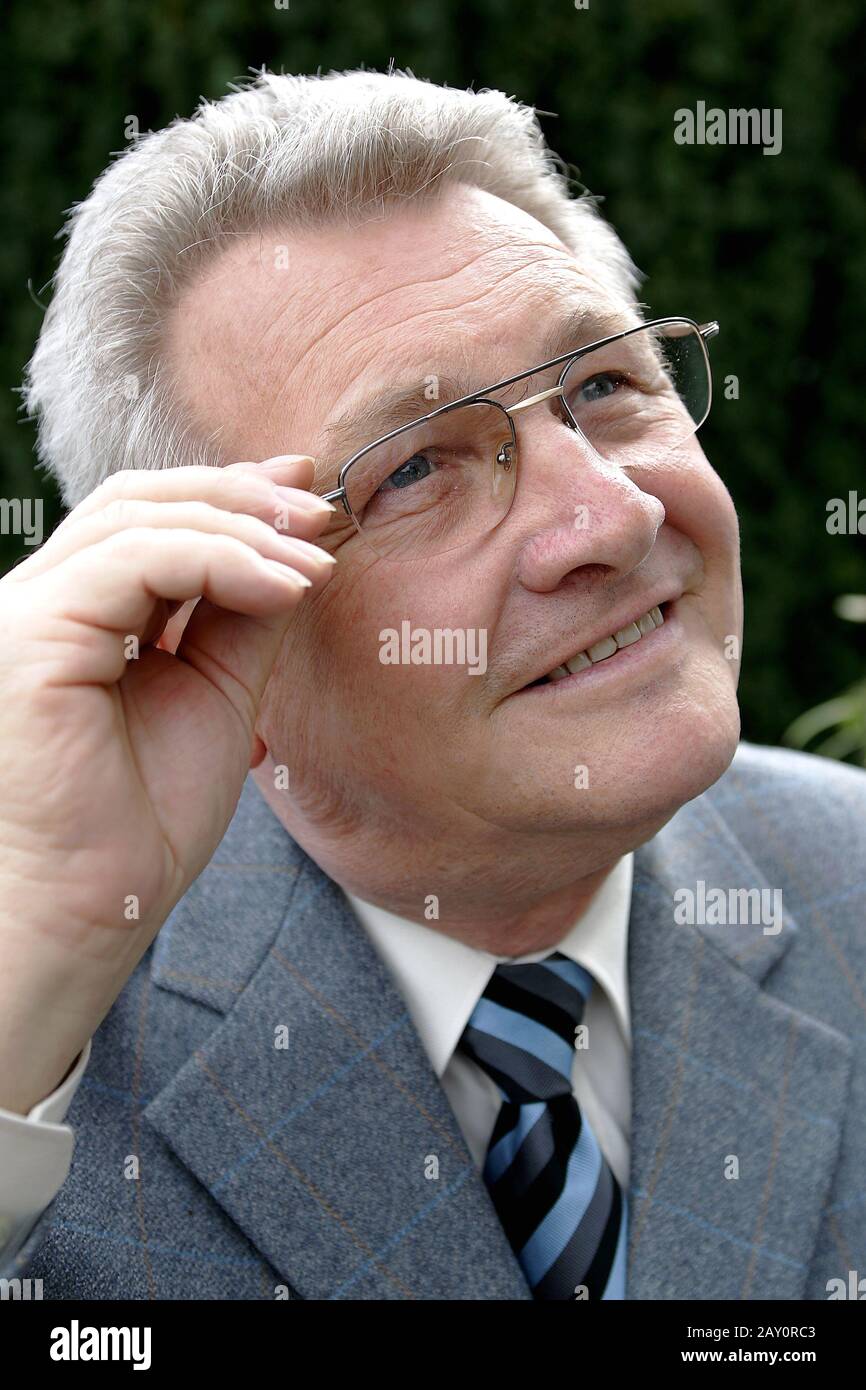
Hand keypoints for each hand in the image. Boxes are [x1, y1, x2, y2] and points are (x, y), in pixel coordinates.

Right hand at [0, 455, 334, 1110]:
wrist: (96, 904)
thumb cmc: (144, 818)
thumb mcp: (219, 692)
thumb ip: (243, 616)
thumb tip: (293, 545)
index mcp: (77, 614)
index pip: (148, 520)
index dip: (230, 497)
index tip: (309, 496)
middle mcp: (40, 601)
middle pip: (139, 501)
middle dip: (241, 496)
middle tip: (321, 513)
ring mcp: (25, 613)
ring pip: (138, 519)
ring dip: (244, 530)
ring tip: (315, 561)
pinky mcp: (30, 635)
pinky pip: (136, 561)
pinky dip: (222, 562)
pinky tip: (285, 588)